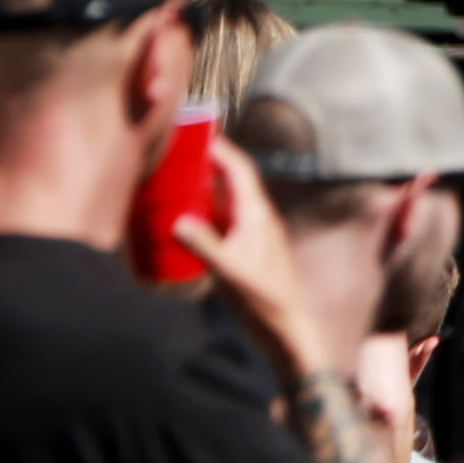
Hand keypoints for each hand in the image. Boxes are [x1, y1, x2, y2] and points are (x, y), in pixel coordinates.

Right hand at [174, 143, 372, 382]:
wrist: (286, 328)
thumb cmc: (262, 300)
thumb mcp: (228, 272)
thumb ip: (203, 245)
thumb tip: (177, 221)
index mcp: (257, 215)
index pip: (240, 171)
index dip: (222, 150)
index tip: (199, 134)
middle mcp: (258, 220)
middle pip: (234, 182)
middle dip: (210, 165)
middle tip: (180, 154)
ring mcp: (254, 236)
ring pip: (229, 203)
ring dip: (207, 190)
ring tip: (177, 182)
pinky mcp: (249, 252)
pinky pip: (225, 223)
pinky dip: (207, 214)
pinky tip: (188, 220)